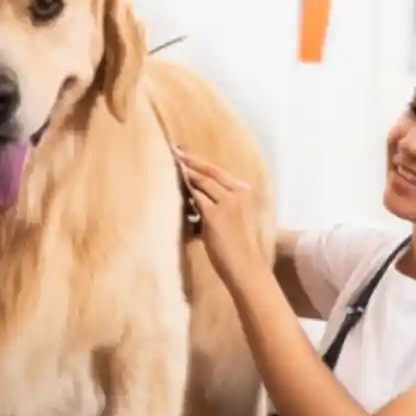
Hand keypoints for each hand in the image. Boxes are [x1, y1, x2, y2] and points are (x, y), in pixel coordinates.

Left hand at [175, 148, 267, 290]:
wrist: (246, 266)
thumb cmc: (239, 247)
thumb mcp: (234, 218)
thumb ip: (221, 203)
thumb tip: (195, 194)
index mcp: (245, 191)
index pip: (218, 172)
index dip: (200, 161)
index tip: (185, 152)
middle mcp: (239, 192)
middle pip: (210, 171)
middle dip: (190, 159)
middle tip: (174, 149)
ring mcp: (227, 202)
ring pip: (202, 181)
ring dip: (185, 171)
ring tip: (170, 161)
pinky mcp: (215, 214)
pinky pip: (196, 196)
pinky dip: (185, 188)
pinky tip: (175, 182)